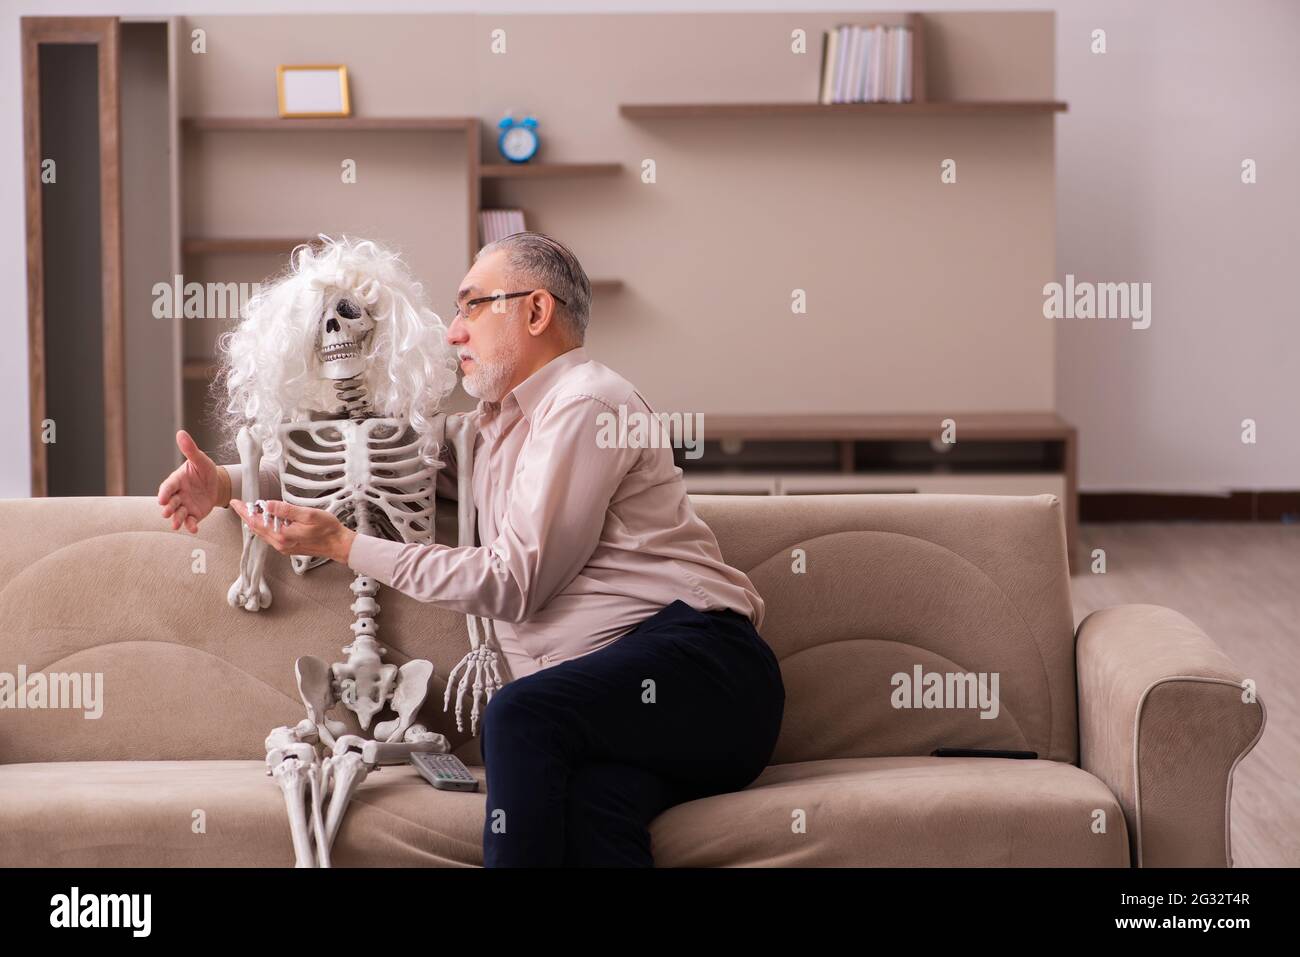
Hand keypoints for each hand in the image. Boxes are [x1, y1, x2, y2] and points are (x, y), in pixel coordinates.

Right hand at [158, 430, 224, 533]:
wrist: (216, 483)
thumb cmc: (204, 470)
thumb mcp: (200, 460)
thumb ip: (190, 449)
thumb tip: (181, 433)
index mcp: (177, 480)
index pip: (168, 487)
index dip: (164, 493)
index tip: (161, 499)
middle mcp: (178, 494)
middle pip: (170, 502)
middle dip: (168, 508)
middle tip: (167, 512)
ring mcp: (185, 505)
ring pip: (178, 513)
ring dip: (176, 519)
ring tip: (176, 524)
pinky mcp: (193, 514)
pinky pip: (190, 521)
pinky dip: (190, 525)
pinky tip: (193, 529)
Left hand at [229, 499, 356, 564]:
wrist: (338, 545)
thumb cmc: (327, 530)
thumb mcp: (308, 515)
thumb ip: (286, 510)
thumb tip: (268, 505)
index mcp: (283, 535)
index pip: (256, 522)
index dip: (245, 511)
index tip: (236, 503)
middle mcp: (280, 543)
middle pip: (256, 529)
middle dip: (247, 515)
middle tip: (241, 504)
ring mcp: (283, 547)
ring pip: (262, 533)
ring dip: (256, 521)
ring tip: (253, 509)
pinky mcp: (288, 547)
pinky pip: (271, 536)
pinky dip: (265, 526)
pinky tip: (268, 519)